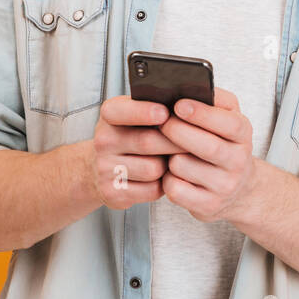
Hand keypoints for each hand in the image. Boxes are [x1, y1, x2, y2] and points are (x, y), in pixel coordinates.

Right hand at [90, 95, 185, 209]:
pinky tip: (165, 176)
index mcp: (109, 114)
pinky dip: (164, 184)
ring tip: (176, 159)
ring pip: (152, 168)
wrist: (101, 167)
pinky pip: (151, 190)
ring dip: (170, 165)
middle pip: (147, 142)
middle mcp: (103, 140)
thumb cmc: (132, 135)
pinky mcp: (113, 192)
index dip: (143, 112)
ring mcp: (105, 168)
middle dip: (175, 142)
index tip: (164, 113)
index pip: (121, 111)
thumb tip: (188, 106)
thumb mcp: (136, 114)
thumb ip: (157, 105)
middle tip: (197, 140)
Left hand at [158, 87, 257, 222]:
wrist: (238, 188)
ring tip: (167, 150)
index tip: (178, 104)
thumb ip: (213, 101)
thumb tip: (187, 87)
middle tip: (162, 122)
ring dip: (168, 156)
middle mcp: (239, 162)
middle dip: (179, 132)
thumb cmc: (224, 145)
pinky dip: (166, 179)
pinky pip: (176, 190)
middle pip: (208, 146)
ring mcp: (225, 186)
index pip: (229, 123)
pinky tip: (169, 172)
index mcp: (243, 134)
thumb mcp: (228, 119)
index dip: (202, 113)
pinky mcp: (208, 206)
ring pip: (185, 167)